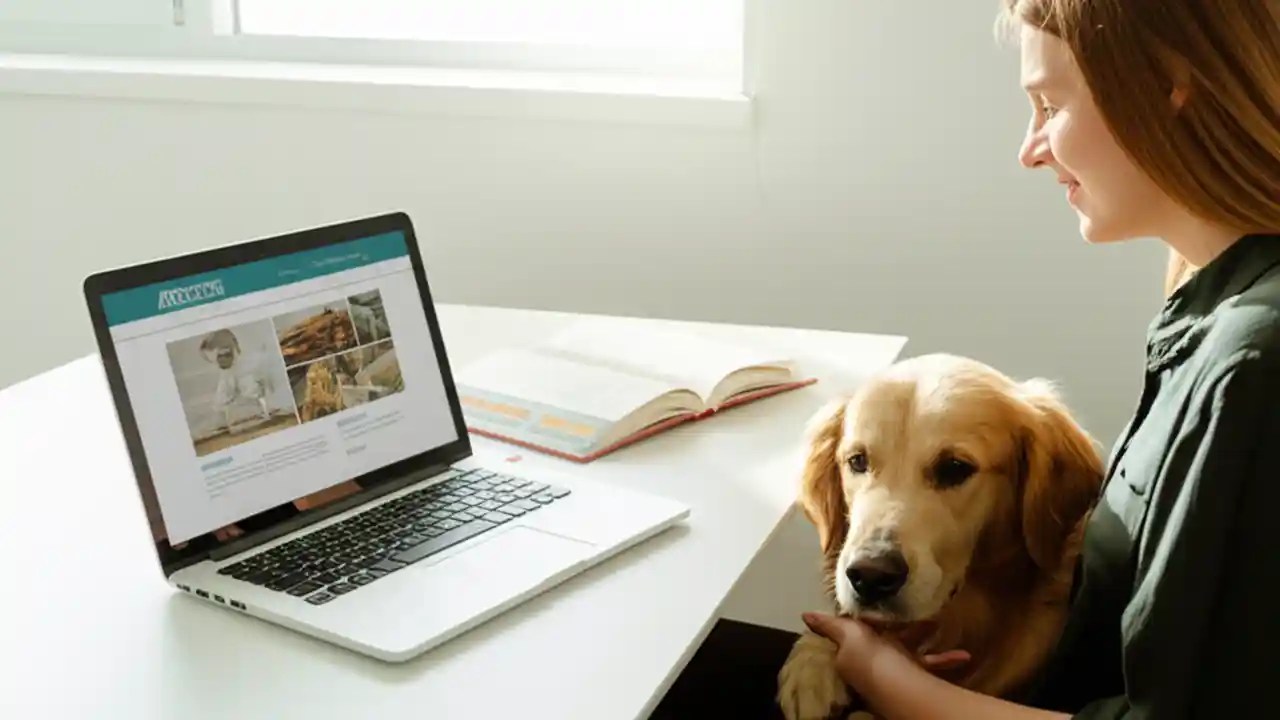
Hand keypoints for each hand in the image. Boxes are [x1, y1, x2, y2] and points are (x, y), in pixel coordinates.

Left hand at [801, 612, 970, 688]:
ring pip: (911, 649)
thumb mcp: (849, 635)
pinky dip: (946, 659)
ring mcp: (896, 670)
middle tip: (912, 605)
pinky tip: (964, 655)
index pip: (855, 631)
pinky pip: (931, 666)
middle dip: (900, 623)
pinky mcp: (916, 679)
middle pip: (886, 638)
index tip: (879, 599)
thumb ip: (831, 625)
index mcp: (854, 650)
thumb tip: (805, 614)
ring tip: (938, 622)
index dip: (866, 616)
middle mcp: (874, 661)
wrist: (902, 690)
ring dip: (925, 636)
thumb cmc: (873, 659)